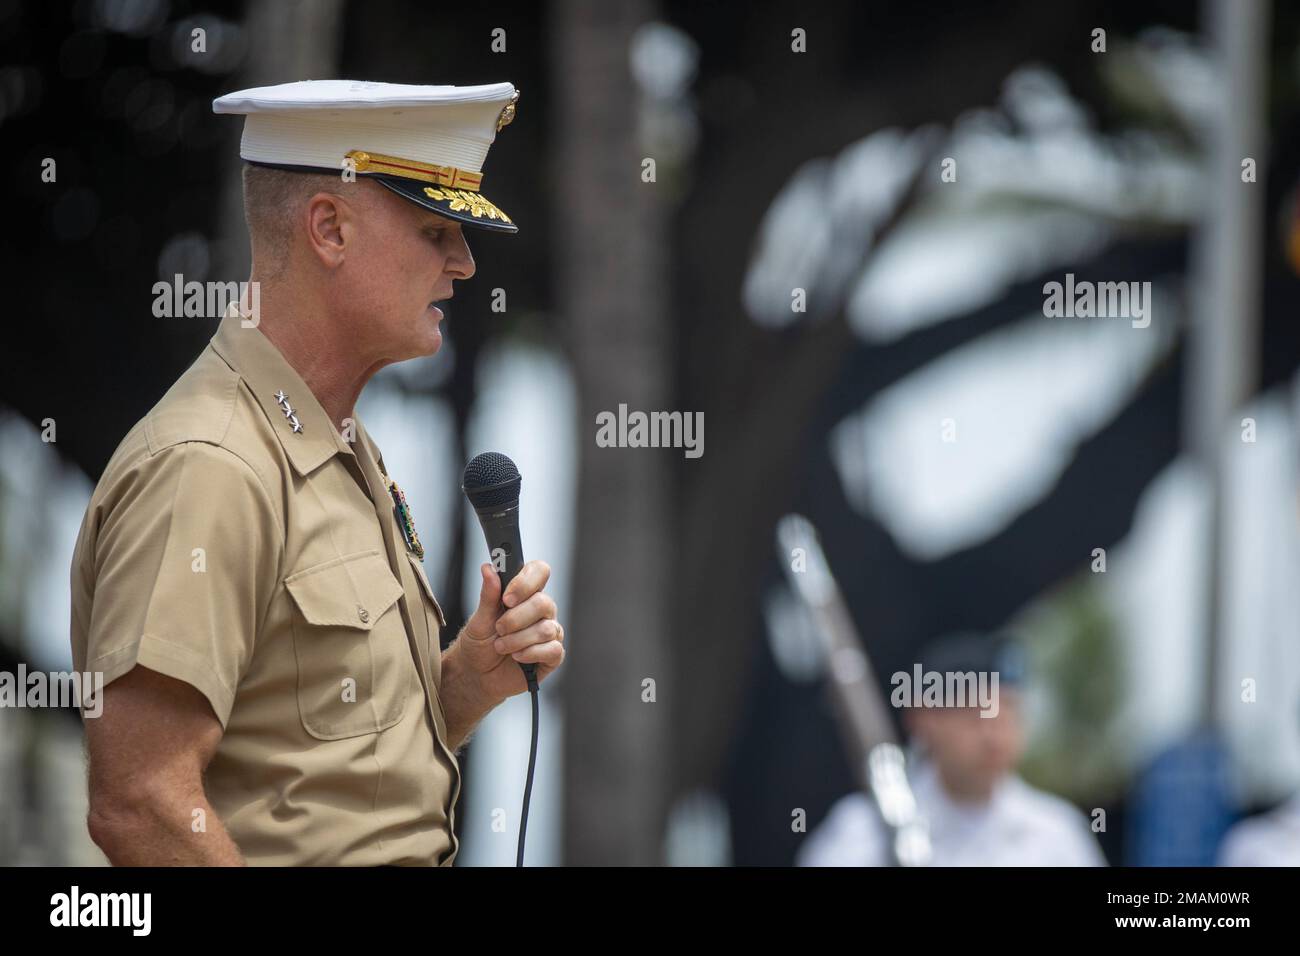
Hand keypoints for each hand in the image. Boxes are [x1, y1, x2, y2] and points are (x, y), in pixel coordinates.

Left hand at [457, 560, 564, 701]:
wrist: (475, 674)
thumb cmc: (479, 643)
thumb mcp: (479, 618)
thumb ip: (488, 594)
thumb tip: (488, 568)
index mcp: (525, 594)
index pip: (540, 572)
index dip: (526, 582)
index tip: (506, 598)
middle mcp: (541, 611)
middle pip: (544, 602)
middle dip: (516, 618)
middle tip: (499, 628)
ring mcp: (549, 632)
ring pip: (546, 629)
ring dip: (518, 639)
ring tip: (501, 646)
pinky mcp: (552, 656)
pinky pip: (553, 650)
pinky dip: (530, 653)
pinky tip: (517, 657)